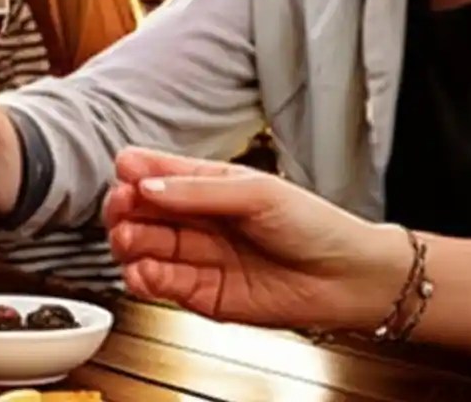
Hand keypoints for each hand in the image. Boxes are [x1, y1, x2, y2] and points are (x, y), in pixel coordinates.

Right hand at [105, 148, 411, 331]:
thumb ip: (197, 192)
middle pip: (142, 212)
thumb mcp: (256, 193)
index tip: (126, 176)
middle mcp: (199, 220)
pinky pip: (162, 285)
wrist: (349, 279)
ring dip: (130, 245)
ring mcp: (200, 257)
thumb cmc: (315, 226)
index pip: (156, 174)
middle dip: (125, 210)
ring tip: (131, 243)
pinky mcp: (203, 294)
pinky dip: (145, 279)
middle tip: (121, 211)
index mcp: (209, 186)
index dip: (136, 174)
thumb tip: (146, 186)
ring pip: (145, 248)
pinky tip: (144, 272)